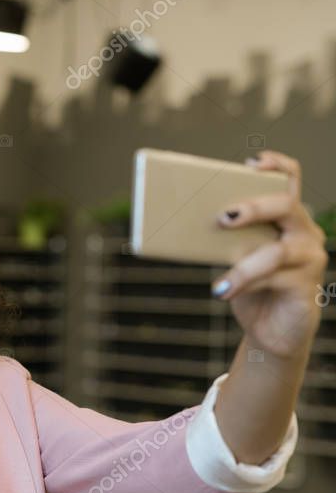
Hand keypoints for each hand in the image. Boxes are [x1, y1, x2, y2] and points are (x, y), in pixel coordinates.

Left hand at [212, 150, 328, 357]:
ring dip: (245, 264)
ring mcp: (310, 258)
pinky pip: (275, 279)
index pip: (290, 179)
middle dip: (254, 208)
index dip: (276, 165)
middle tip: (224, 218)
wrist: (269, 329)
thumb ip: (223, 238)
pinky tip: (223, 292)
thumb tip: (182, 220)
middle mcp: (304, 232)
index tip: (252, 163)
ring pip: (279, 250)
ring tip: (220, 280)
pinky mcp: (307, 286)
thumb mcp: (233, 257)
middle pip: (286, 205)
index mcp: (286, 217)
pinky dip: (246, 285)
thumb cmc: (250, 287)